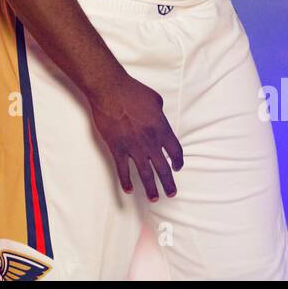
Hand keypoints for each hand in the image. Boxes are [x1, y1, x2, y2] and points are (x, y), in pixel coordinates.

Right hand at [87, 72, 182, 200]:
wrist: (109, 90)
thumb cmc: (132, 90)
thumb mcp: (155, 99)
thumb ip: (160, 113)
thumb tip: (160, 118)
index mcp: (161, 128)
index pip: (175, 151)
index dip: (178, 162)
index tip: (177, 168)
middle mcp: (150, 141)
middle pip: (163, 168)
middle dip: (168, 183)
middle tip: (171, 193)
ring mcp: (133, 147)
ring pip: (145, 173)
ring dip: (150, 188)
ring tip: (154, 198)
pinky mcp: (117, 148)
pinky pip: (123, 169)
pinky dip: (125, 181)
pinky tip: (128, 190)